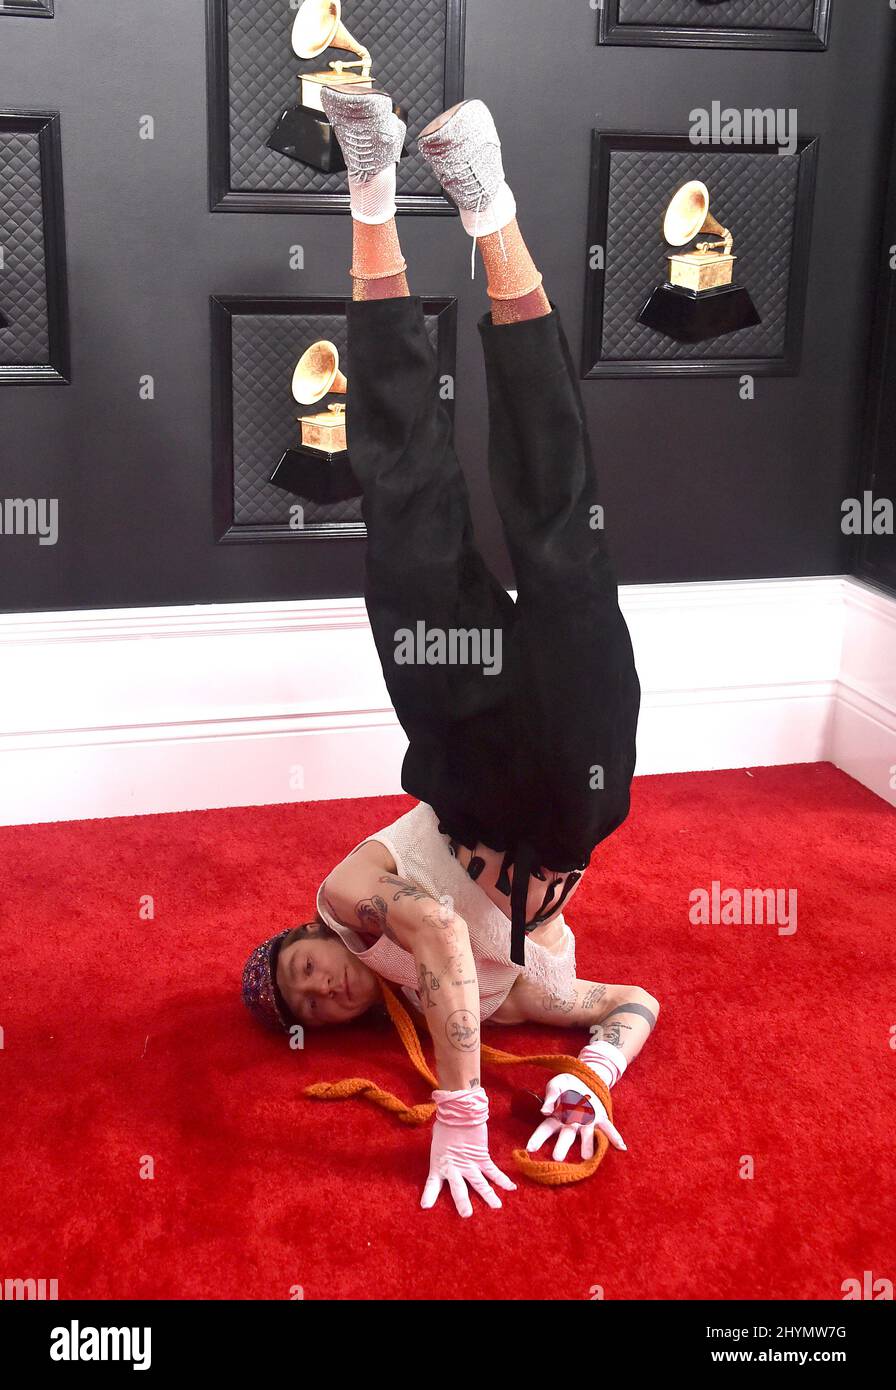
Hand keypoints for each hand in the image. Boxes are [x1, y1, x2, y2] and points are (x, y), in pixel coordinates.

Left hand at [421, 1087, 516, 1217]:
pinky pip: (493, 1171)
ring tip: (495, 1207)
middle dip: (462, 1203)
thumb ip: (442, 1152)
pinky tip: (511, 1188)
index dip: (429, 1195)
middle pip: (458, 1189)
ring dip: (488, 1196)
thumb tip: (447, 1152)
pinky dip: (502, 1180)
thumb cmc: (445, 1124)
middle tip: (466, 1215)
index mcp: (439, 1164)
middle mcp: (454, 1168)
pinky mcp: (482, 1157)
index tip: (426, 1206)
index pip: (432, 1183)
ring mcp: (469, 1164)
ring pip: (480, 1184)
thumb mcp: (437, 1141)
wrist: (459, 1111)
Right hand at [526, 1072, 625, 1161]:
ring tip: (587, 1157)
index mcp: (558, 1117)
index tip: (529, 1148)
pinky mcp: (601, 1119)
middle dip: (562, 1147)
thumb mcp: (556, 1085)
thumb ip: (551, 1096)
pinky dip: (615, 1138)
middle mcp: (572, 1124)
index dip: (537, 1138)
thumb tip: (545, 1111)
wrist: (585, 1080)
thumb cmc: (566, 1086)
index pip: (545, 1129)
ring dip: (588, 1145)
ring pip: (587, 1136)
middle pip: (566, 1136)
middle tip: (558, 1159)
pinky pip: (608, 1129)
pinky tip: (621, 1147)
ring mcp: (587, 1123)